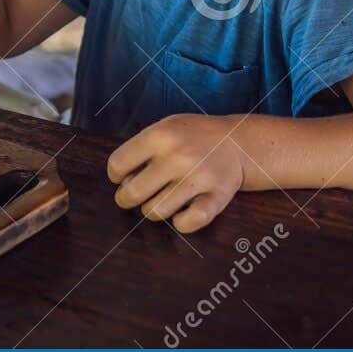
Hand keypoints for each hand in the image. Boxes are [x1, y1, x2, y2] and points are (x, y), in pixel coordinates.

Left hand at [106, 114, 244, 233]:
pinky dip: (180, 222)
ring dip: (153, 209)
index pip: (117, 164)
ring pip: (156, 212)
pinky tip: (182, 211)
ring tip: (160, 199)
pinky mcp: (217, 198)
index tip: (122, 177)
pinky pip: (187, 223)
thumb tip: (121, 181)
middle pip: (132, 193)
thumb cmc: (192, 137)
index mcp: (160, 136)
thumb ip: (140, 149)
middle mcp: (178, 156)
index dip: (115, 175)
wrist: (237, 142)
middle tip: (132, 196)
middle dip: (126, 198)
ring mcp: (199, 178)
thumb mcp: (164, 128)